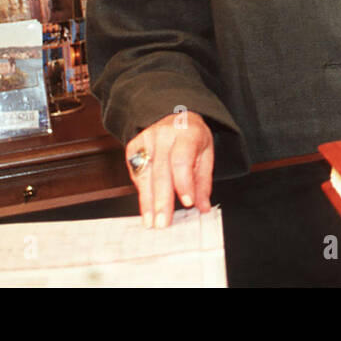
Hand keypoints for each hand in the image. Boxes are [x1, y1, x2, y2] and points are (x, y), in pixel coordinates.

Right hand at [126, 110, 214, 228]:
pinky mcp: (134, 146)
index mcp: (187, 133)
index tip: (186, 203)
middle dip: (162, 200)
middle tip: (163, 222)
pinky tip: (146, 206)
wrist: (176, 117)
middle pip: (161, 171)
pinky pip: (137, 172)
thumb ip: (203, 182)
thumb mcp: (206, 154)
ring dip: (147, 201)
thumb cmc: (193, 138)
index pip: (182, 160)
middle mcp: (164, 134)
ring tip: (151, 221)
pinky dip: (142, 191)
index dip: (183, 183)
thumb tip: (203, 207)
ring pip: (145, 174)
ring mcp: (146, 139)